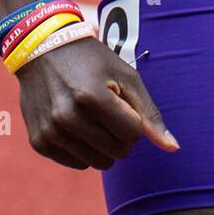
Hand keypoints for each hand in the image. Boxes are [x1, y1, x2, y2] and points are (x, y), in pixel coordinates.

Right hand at [16, 36, 178, 169]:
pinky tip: (76, 125)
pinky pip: (77, 163)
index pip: (133, 134)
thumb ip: (149, 114)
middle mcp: (67, 117)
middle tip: (108, 111)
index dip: (133, 119)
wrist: (43, 50)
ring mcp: (50, 131)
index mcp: (92, 97)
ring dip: (103, 145)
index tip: (122, 102)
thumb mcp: (125, 77)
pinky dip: (84, 149)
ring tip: (93, 118)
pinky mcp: (39, 142)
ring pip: (98, 163)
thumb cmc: (93, 62)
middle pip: (117, 152)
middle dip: (121, 135)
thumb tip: (173, 148)